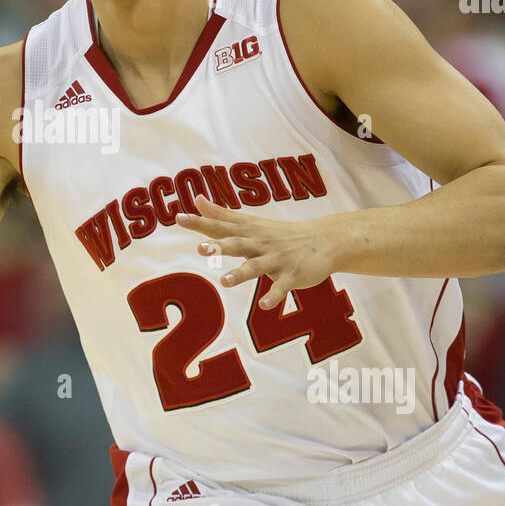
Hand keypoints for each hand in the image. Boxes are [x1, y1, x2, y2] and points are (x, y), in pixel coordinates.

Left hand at [174, 194, 338, 309]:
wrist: (325, 240)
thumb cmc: (282, 233)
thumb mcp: (252, 222)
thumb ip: (223, 215)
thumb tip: (198, 200)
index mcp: (249, 232)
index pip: (221, 225)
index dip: (200, 222)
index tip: (179, 217)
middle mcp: (260, 243)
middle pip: (237, 243)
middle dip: (219, 246)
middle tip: (200, 248)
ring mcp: (277, 259)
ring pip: (256, 267)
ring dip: (240, 274)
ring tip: (224, 282)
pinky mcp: (292, 275)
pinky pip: (281, 287)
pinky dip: (274, 295)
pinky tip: (264, 305)